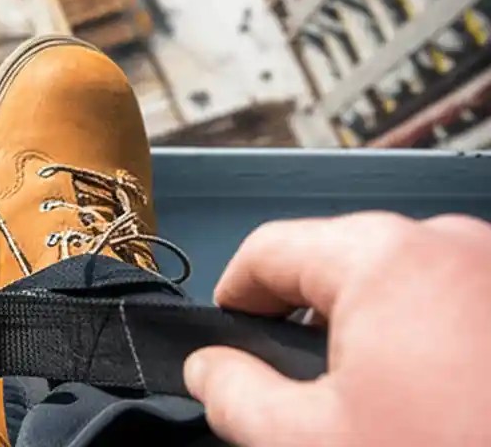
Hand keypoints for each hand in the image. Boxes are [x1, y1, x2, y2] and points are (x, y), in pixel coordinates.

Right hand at [184, 211, 490, 444]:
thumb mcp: (314, 442)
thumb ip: (236, 396)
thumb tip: (212, 370)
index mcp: (383, 258)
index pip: (270, 249)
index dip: (233, 295)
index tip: (227, 336)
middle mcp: (448, 243)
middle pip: (340, 264)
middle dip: (310, 322)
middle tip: (307, 393)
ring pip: (404, 285)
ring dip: (377, 334)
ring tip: (386, 408)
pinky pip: (458, 303)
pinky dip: (434, 342)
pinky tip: (440, 403)